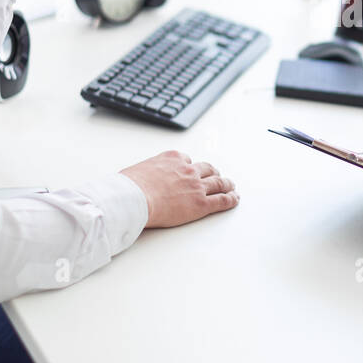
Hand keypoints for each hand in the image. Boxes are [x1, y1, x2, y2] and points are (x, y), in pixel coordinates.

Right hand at [118, 150, 237, 227]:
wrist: (133, 199)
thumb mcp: (135, 172)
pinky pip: (221, 200)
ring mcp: (196, 186)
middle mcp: (187, 170)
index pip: (186, 161)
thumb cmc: (128, 187)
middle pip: (207, 169)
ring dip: (226, 184)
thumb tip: (137, 181)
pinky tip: (234, 199)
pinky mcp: (201, 204)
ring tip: (230, 186)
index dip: (191, 167)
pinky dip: (230, 199)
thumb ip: (144, 174)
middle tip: (217, 176)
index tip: (193, 170)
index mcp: (172, 159)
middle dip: (213, 173)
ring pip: (218, 183)